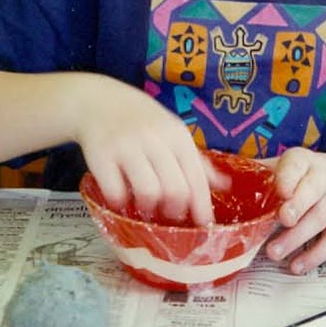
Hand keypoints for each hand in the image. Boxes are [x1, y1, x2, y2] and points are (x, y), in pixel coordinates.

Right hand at [73, 78, 215, 225]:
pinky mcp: (101, 157)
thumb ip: (197, 161)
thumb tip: (225, 185)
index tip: (204, 225)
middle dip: (176, 210)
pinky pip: (116, 192)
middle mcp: (155, 140)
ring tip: (147, 205)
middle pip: (175, 189)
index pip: (196, 177)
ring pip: (149, 192)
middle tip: (170, 214)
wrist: (100, 101)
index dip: (202, 206)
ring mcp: (127, 148)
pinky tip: (123, 199)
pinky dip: (121, 203)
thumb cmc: (144, 122)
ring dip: (149, 207)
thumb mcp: (174, 133)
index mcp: (177, 136)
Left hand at [263, 145, 325, 274]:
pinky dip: (315, 255)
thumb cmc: (311, 175)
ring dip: (298, 237)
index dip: (289, 177)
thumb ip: (260, 171)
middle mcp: (324, 178)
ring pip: (320, 219)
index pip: (297, 165)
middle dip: (298, 206)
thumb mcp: (291, 165)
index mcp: (304, 161)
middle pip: (312, 192)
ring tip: (275, 253)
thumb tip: (214, 176)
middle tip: (282, 220)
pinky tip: (297, 266)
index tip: (280, 190)